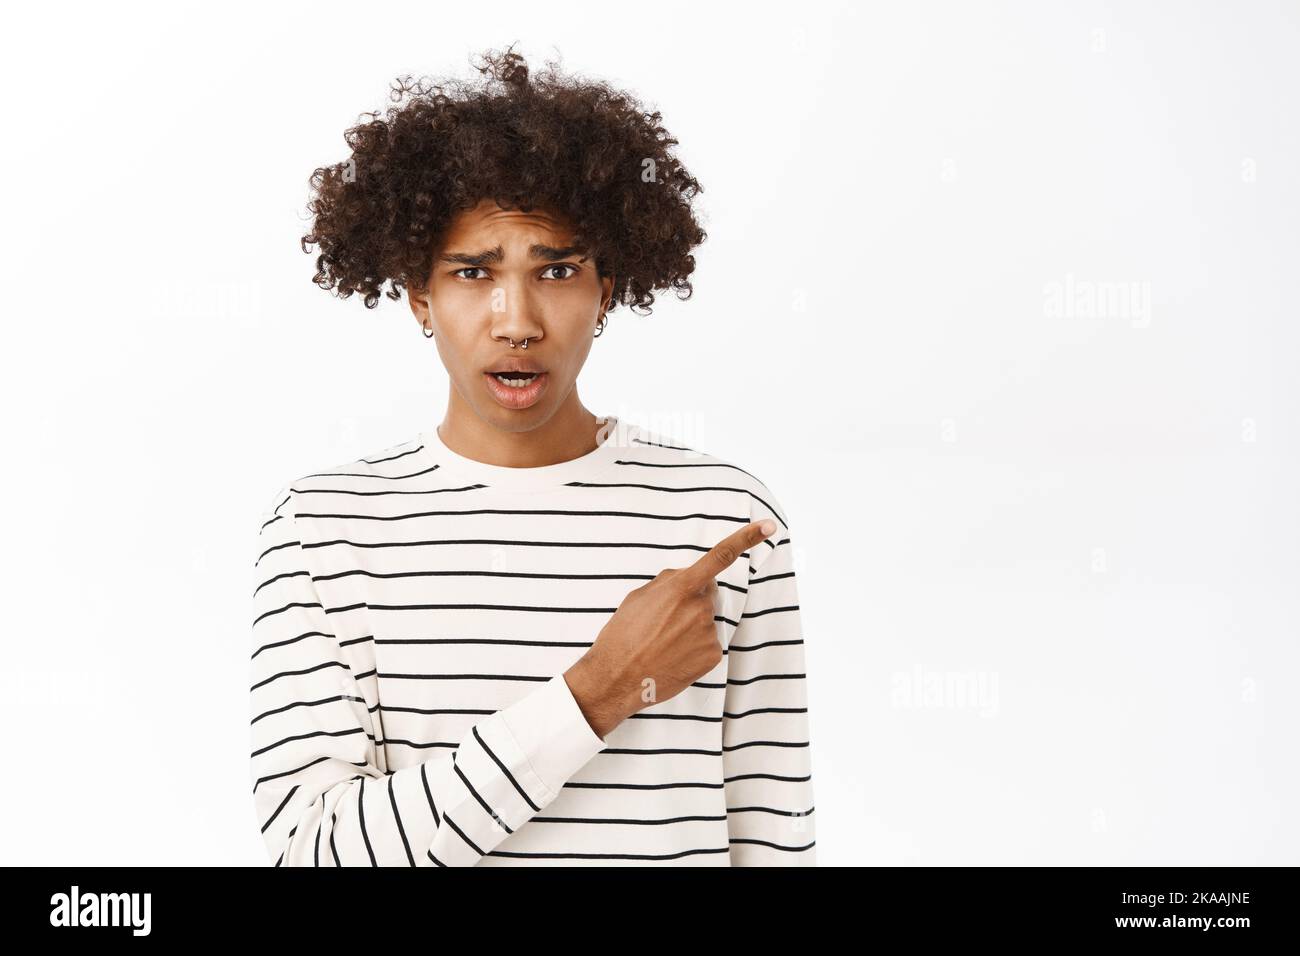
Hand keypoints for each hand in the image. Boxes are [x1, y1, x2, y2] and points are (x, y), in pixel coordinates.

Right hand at [564, 518, 778, 737]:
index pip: (720, 556)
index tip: (769, 527)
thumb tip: (687, 576)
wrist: (617, 678)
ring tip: (663, 641)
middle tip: (664, 619)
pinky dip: (694, 647)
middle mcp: (700, 608)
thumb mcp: (639, 596)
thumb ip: (669, 581)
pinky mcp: (712, 656)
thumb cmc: (623, 635)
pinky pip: (708, 642)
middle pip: (707, 593)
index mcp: (681, 587)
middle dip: (692, 599)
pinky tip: (674, 655)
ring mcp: (708, 633)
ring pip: (706, 619)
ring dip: (690, 626)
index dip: (746, 538)